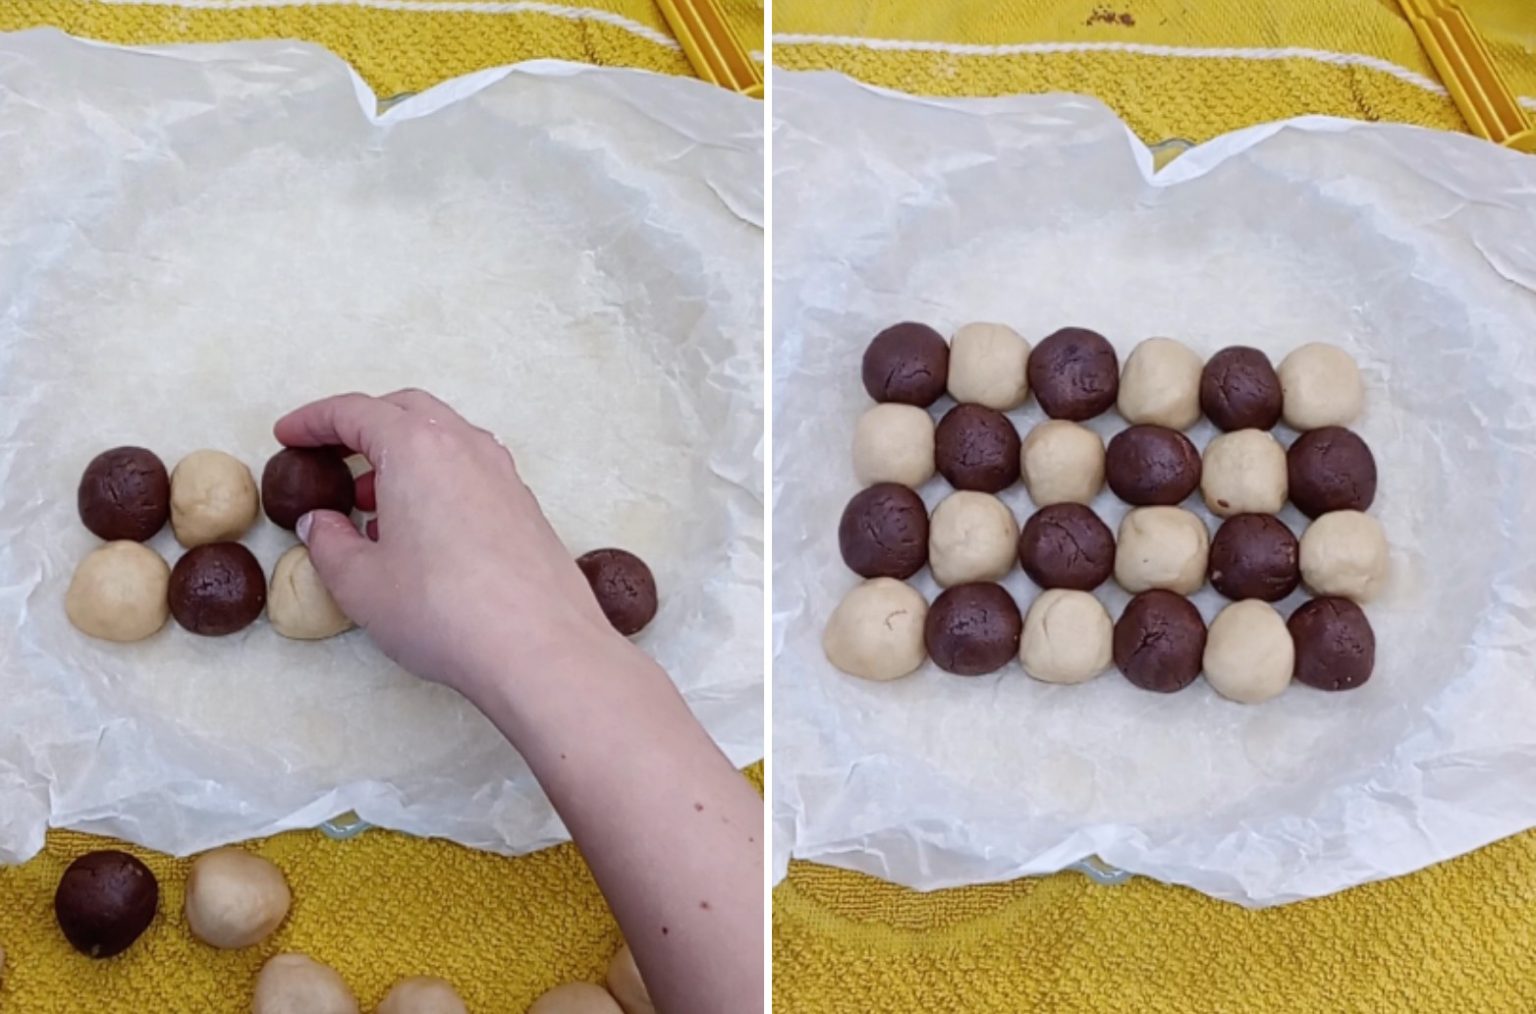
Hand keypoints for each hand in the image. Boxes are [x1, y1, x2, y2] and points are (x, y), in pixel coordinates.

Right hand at [273, 389, 621, 699]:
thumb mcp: (361, 583)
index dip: (314, 420)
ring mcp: (503, 475)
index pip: (356, 411)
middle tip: (329, 457)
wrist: (541, 648)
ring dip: (403, 458)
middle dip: (361, 427)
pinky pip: (471, 472)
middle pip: (406, 411)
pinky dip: (438, 481)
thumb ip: (329, 544)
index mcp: (418, 447)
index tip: (288, 434)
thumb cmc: (446, 612)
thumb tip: (322, 524)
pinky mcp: (525, 507)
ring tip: (371, 506)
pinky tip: (421, 531)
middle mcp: (466, 447)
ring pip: (444, 440)